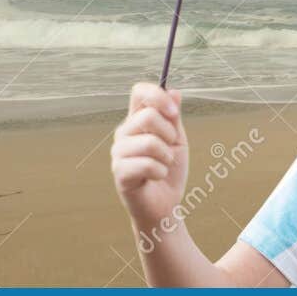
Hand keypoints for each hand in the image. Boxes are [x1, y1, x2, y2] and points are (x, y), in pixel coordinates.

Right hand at [111, 82, 187, 224]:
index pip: (139, 92)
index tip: (174, 113)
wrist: (164, 204)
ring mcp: (118, 153)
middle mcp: (124, 133)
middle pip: (148, 116)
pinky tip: (156, 177)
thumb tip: (174, 91)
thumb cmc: (169, 169)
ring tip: (164, 165)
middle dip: (169, 134)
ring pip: (150, 142)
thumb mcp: (177, 140)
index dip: (157, 96)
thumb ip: (174, 117)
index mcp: (137, 120)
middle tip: (170, 149)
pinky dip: (160, 171)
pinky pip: (147, 164)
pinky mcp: (119, 173)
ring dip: (166, 156)